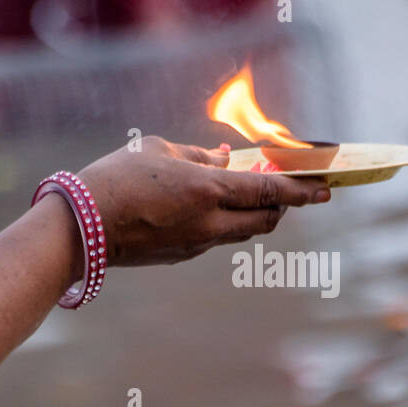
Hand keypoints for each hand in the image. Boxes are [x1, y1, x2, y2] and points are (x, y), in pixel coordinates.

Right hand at [75, 136, 330, 266]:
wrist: (81, 227)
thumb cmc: (116, 178)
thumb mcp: (158, 150)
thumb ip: (197, 155)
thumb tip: (221, 159)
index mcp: (208, 191)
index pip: (269, 192)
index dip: (302, 191)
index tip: (325, 189)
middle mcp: (210, 222)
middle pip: (265, 220)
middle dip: (283, 206)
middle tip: (288, 191)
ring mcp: (197, 244)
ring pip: (241, 231)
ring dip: (253, 215)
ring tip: (248, 195)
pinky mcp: (182, 256)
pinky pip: (215, 238)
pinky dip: (223, 222)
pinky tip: (207, 208)